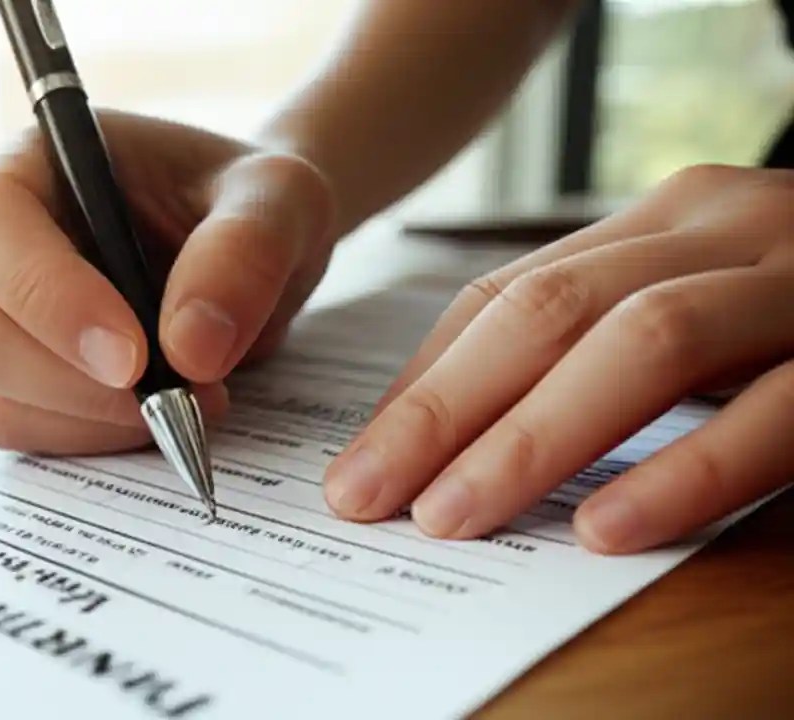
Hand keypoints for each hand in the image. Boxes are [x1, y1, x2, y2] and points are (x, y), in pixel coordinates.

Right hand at [0, 111, 333, 454]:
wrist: (260, 249)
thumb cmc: (251, 200)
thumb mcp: (279, 198)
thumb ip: (245, 251)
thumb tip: (189, 350)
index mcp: (33, 167)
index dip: (42, 295)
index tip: (134, 357)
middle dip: (71, 382)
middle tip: (178, 394)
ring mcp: (3, 323)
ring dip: (94, 421)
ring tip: (195, 396)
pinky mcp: (25, 386)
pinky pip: (31, 436)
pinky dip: (99, 443)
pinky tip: (162, 414)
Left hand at [324, 164, 793, 553]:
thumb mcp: (691, 317)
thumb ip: (598, 356)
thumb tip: (457, 442)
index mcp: (662, 223)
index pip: (505, 295)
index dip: (425, 382)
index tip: (361, 464)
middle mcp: (725, 228)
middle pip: (548, 312)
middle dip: (445, 412)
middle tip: (369, 498)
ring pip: (645, 340)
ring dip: (534, 437)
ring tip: (455, 517)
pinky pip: (781, 408)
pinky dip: (691, 470)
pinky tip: (610, 527)